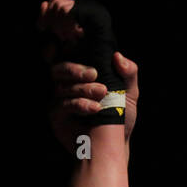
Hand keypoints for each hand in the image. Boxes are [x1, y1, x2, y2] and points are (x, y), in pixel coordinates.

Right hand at [38, 0, 137, 151]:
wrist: (117, 145)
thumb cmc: (120, 117)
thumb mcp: (129, 93)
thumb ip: (128, 73)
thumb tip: (118, 56)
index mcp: (82, 72)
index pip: (68, 52)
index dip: (66, 44)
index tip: (75, 40)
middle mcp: (68, 82)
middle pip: (59, 66)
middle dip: (76, 68)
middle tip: (95, 74)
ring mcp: (60, 98)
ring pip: (61, 85)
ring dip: (82, 87)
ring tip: (102, 94)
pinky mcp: (56, 115)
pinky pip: (63, 105)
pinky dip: (80, 104)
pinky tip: (94, 108)